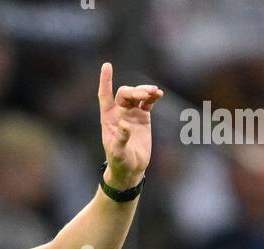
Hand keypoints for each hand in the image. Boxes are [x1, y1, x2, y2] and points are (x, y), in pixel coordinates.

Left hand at [98, 61, 162, 188]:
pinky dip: (153, 97)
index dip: (105, 81)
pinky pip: (148, 102)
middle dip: (135, 91)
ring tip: (155, 92)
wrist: (131, 169)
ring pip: (138, 95)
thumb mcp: (118, 153)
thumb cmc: (120, 162)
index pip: (104, 96)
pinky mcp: (143, 117)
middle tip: (146, 95)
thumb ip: (120, 139)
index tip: (107, 65)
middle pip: (125, 93)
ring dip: (145, 91)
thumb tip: (125, 125)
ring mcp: (131, 113)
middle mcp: (119, 113)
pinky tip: (158, 95)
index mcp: (108, 119)